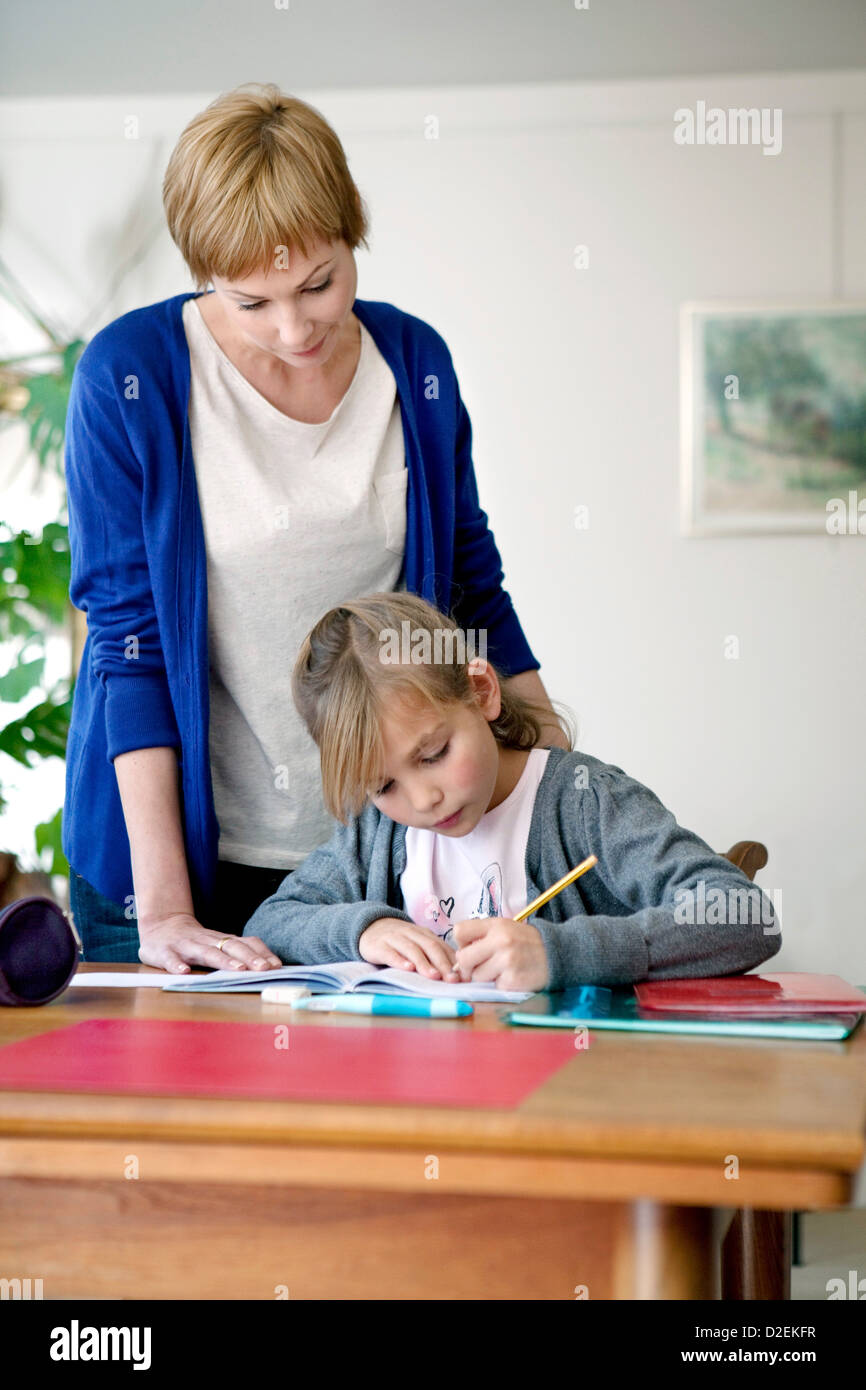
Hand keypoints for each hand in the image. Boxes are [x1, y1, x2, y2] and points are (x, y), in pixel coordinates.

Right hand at [137, 912, 282, 973]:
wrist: (161, 925)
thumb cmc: (195, 941)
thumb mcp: (217, 944)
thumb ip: (237, 953)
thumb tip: (268, 967)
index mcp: (221, 940)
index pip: (246, 943)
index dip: (261, 953)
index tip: (277, 965)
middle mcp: (207, 941)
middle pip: (231, 947)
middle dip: (249, 958)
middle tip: (265, 969)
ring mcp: (186, 945)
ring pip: (206, 952)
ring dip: (223, 961)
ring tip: (238, 970)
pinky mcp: (164, 952)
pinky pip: (171, 958)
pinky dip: (177, 965)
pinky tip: (184, 972)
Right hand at [359, 917, 459, 980]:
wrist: (370, 927)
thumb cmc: (400, 941)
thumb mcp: (418, 943)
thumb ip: (434, 955)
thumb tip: (456, 974)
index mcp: (424, 934)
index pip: (442, 947)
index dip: (453, 962)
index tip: (463, 977)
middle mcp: (412, 934)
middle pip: (430, 947)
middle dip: (443, 963)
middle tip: (452, 979)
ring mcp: (395, 938)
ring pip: (412, 949)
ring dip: (424, 963)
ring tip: (434, 976)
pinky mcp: (379, 946)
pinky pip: (390, 953)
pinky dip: (400, 961)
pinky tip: (408, 969)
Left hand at [450, 917, 549, 991]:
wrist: (558, 953)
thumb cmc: (527, 942)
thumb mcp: (506, 928)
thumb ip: (483, 935)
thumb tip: (459, 955)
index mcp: (496, 925)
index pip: (460, 931)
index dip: (461, 943)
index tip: (470, 948)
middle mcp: (501, 941)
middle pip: (463, 959)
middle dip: (467, 967)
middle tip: (478, 967)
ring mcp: (507, 961)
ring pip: (477, 976)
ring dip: (486, 977)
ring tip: (502, 969)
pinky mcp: (513, 980)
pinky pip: (494, 986)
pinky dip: (501, 984)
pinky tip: (513, 976)